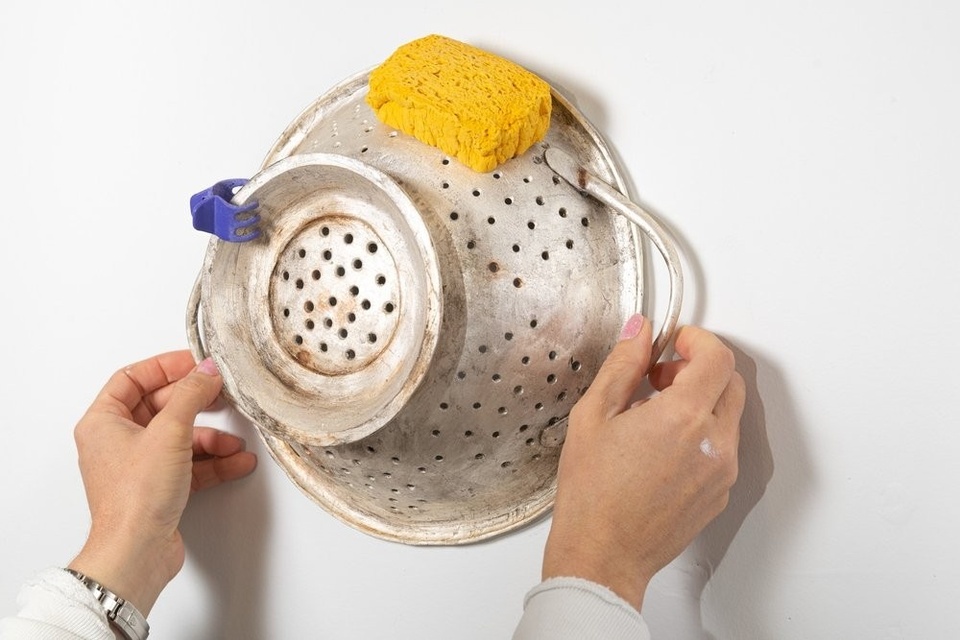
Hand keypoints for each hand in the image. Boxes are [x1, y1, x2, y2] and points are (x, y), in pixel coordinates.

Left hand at [68, 351, 257, 615]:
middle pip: (161, 407)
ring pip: (179, 437)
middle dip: (197, 404)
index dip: (165, 366)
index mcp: (103, 422)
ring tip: (236, 441)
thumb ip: (191, 395)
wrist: (136, 553)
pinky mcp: (157, 489)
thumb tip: (207, 370)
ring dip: (211, 438)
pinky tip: (236, 462)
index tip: (196, 363)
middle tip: (222, 394)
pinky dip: (212, 462)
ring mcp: (138, 466)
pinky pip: (188, 464)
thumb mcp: (170, 432)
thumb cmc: (136, 497)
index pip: (132, 378)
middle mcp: (117, 442)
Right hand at [542, 315, 744, 609]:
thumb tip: (639, 332)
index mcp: (683, 416)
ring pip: (729, 415)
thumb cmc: (592, 494)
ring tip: (655, 415)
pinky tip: (662, 446)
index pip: (717, 356)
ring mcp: (722, 471)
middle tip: (660, 376)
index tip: (674, 341)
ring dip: (701, 401)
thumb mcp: (594, 415)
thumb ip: (623, 365)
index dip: (696, 339)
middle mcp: (714, 443)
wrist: (603, 555)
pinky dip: (702, 433)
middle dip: (698, 368)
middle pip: (730, 381)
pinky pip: (723, 448)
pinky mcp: (720, 493)